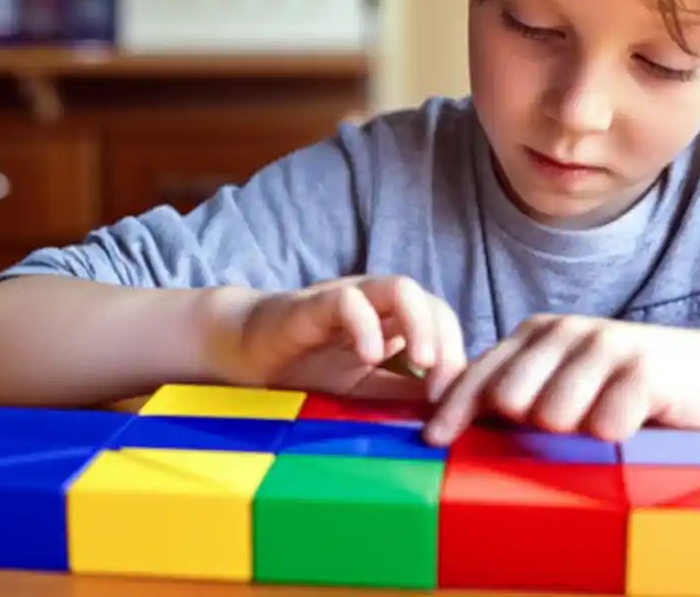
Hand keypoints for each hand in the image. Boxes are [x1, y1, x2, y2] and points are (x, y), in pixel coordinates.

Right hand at [202, 276, 466, 401]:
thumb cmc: (305, 370)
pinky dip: (366, 326)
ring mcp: (348, 298)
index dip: (455, 357)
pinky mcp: (313, 303)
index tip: (453, 401)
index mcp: (394, 321)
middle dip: (447, 342)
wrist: (244, 355)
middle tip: (444, 388)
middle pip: (432, 302)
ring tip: (422, 363)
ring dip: (421, 324)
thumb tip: (450, 411)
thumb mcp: (364, 390)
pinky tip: (370, 357)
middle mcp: (378, 303)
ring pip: (401, 288)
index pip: (443, 324)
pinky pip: (347, 301)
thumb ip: (402, 393)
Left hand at [423, 314, 699, 444]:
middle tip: (567, 425)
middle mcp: (565, 331)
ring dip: (575, 432)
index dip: (454, 409)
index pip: (482, 374)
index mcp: (537, 334)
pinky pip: (605, 423)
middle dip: (528, 425)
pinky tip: (630, 424)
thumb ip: (515, 396)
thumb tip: (449, 429)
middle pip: (511, 398)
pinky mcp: (644, 368)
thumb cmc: (621, 388)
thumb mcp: (562, 384)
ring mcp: (605, 345)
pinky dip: (613, 434)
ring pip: (554, 415)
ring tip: (604, 421)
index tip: (433, 441)